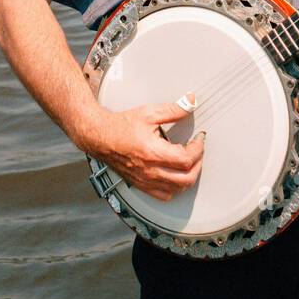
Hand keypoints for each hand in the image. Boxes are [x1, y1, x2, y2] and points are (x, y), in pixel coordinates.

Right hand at [89, 92, 205, 201]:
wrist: (100, 137)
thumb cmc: (121, 125)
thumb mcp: (149, 113)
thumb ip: (174, 109)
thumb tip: (191, 102)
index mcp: (153, 153)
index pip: (186, 160)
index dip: (198, 149)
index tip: (199, 139)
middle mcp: (150, 171)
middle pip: (186, 179)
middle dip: (197, 165)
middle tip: (197, 151)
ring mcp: (145, 180)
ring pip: (176, 190)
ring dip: (187, 177)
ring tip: (187, 162)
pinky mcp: (140, 185)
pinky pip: (163, 195)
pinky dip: (174, 188)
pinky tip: (174, 175)